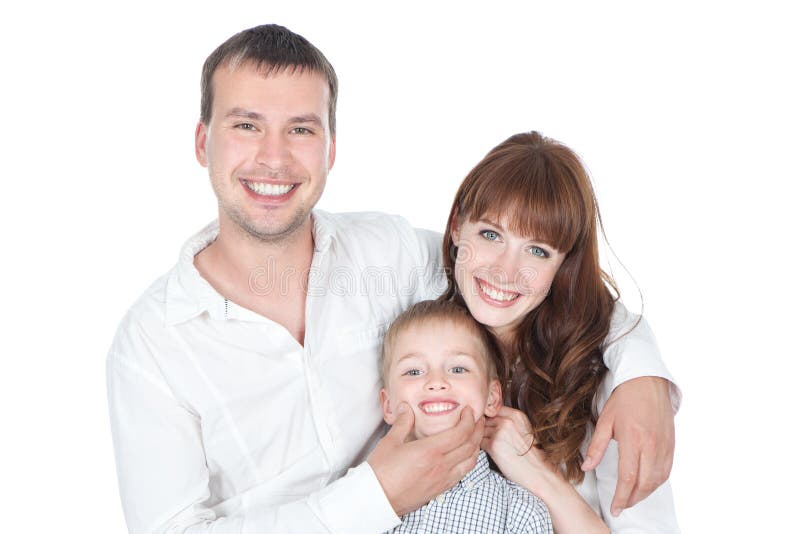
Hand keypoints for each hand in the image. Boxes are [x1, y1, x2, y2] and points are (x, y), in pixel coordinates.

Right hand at [368, 403, 483, 515]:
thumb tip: (407, 408)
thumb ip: (403, 422)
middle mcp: (441, 465)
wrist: (378, 498)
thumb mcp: (390, 441)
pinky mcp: (440, 488)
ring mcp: (443, 478)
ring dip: (476, 446)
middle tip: (478, 419)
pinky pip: (462, 473)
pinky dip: (468, 461)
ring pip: (471, 461)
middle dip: (478, 429)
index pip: (461, 432)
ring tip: (474, 436)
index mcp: (431, 451)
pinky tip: (463, 456)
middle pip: (471, 445)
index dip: (469, 419)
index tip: (469, 411)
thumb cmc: (381, 471)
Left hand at [482, 406, 552, 488]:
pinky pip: (479, 442)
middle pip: (485, 419)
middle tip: (490, 438)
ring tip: (492, 446)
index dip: (489, 418)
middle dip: (484, 428)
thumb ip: (508, 420)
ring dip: (481, 437)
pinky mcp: (493, 445)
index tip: (491, 426)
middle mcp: (508, 420)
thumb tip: (488, 416)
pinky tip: (490, 452)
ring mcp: (500, 432)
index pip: (493, 409)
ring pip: (480, 430)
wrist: (537, 472)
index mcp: (516, 415)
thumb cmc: (529, 453)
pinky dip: (481, 447)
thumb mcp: (522, 429)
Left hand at [582, 376, 674, 515]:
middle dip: (632, 499)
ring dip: (644, 493)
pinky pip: (666, 471)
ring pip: (657, 480)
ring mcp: (664, 446)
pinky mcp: (671, 445)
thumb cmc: (624, 400)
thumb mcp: (604, 421)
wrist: (647, 382)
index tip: (615, 507)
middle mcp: (651, 445)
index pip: (628, 477)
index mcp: (633, 439)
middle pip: (644, 483)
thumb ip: (596, 447)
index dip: (621, 496)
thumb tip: (587, 466)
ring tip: (631, 498)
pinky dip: (656, 483)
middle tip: (621, 506)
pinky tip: (646, 485)